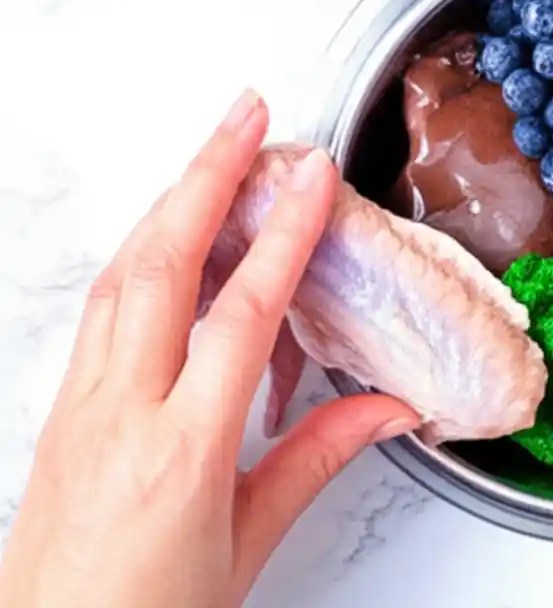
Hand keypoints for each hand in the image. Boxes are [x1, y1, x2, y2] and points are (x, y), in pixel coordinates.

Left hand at [0, 91, 418, 607]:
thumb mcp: (249, 544)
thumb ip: (318, 461)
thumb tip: (386, 411)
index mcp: (183, 451)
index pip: (240, 315)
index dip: (282, 236)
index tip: (311, 177)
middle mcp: (120, 413)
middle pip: (161, 265)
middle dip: (205, 175)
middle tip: (245, 113)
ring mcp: (81, 406)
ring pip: (120, 276)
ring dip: (169, 201)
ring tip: (212, 152)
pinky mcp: (63, 410)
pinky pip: (102, 311)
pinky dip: (140, 255)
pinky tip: (166, 238)